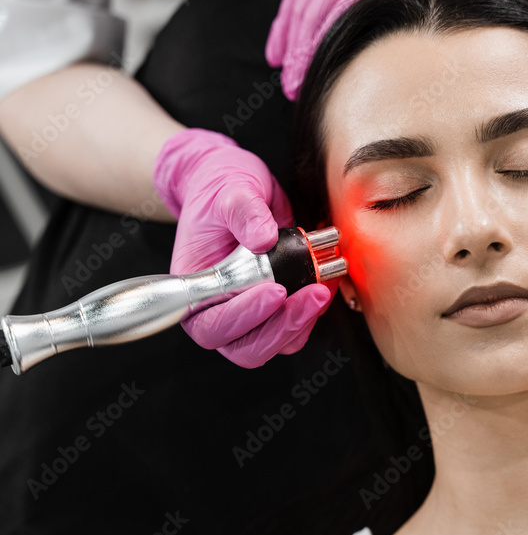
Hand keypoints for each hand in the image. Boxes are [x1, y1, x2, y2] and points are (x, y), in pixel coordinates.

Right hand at [153, 127, 334, 367]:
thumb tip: (263, 238)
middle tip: (312, 294)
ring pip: (273, 343)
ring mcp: (246, 312)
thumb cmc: (220, 191)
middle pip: (245, 346)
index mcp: (195, 289)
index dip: (243, 316)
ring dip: (300, 322)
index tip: (274, 290)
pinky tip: (324, 286)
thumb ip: (245, 213)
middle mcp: (217, 308)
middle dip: (281, 325)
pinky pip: (293, 328)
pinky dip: (311, 313)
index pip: (212, 324)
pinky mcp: (273, 309)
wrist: (236, 188)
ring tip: (321, 288)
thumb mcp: (230, 191)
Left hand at [265, 0, 527, 99]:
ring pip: (315, 7)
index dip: (289, 27)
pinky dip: (327, 40)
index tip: (281, 58)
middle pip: (303, 0)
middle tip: (287, 82)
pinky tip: (323, 67)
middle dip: (291, 45)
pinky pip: (339, 7)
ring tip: (298, 83)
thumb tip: (347, 26)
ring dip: (303, 50)